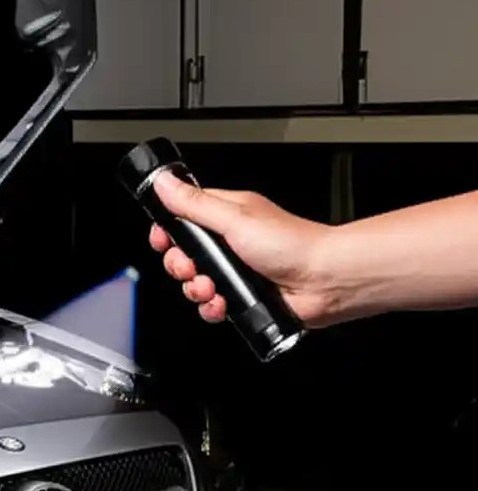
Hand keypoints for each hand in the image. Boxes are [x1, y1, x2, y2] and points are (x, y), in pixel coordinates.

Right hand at [148, 171, 338, 326]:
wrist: (325, 280)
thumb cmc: (293, 244)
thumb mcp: (235, 217)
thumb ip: (194, 203)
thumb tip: (164, 182)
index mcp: (226, 215)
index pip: (182, 217)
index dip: (168, 230)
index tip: (164, 239)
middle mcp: (229, 243)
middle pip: (183, 254)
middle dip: (179, 264)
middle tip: (191, 266)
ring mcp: (235, 271)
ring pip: (194, 282)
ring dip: (195, 288)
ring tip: (211, 287)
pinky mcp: (241, 296)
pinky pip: (211, 305)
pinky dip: (211, 308)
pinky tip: (222, 304)